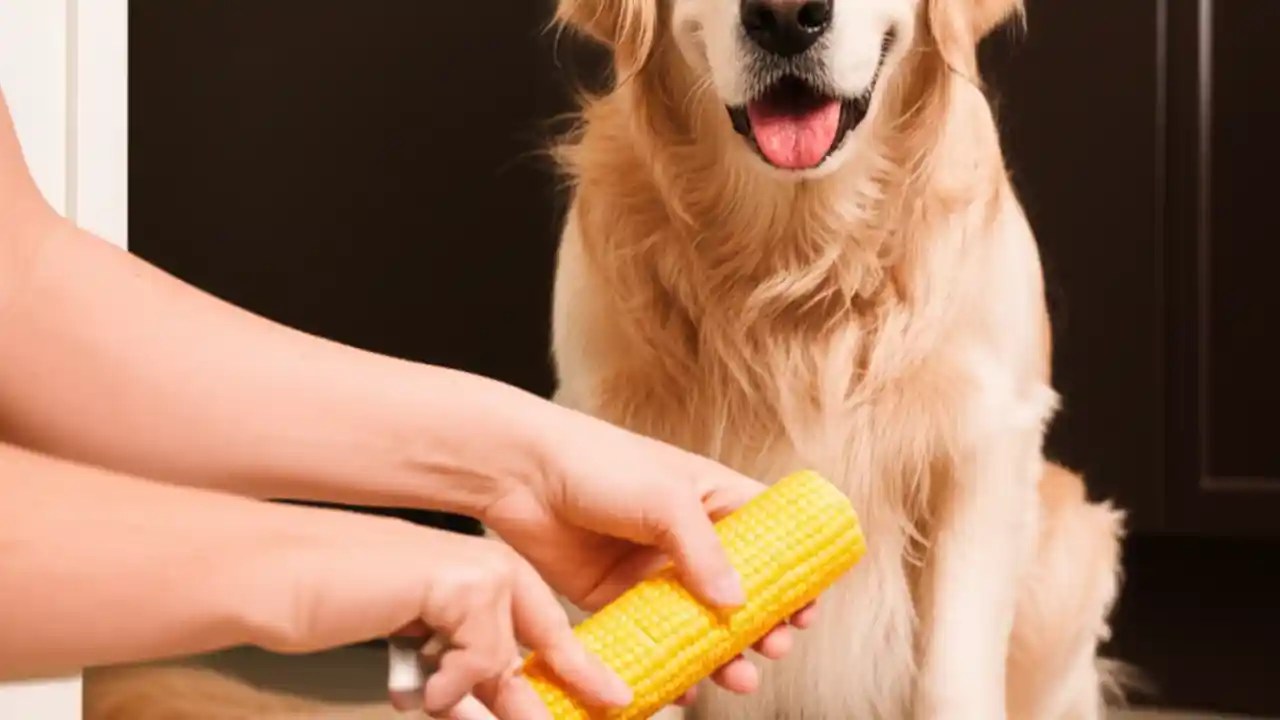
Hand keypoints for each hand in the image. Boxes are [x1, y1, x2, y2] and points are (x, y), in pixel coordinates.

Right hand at [272, 514, 631, 718]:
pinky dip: (446, 681)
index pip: (546, 631)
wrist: (278, 574)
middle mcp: (492, 567)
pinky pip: (477, 657)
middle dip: (536, 701)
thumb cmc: (334, 604)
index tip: (614, 701)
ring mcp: (479, 569)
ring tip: (429, 694)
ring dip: (467, 696)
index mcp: (484, 574)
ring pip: (503, 661)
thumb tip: (499, 706)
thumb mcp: (417, 647)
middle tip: (584, 708)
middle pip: (541, 644)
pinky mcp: (458, 579)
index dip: (578, 671)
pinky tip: (418, 683)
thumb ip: (462, 669)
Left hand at [480, 406, 818, 699]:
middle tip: (774, 649)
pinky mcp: (617, 599)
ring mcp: (654, 571)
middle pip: (742, 590)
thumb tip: (739, 603)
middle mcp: (689, 538)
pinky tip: (684, 688)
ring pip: (701, 623)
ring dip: (724, 654)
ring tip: (739, 678)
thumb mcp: (664, 498)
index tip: (807, 610)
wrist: (520, 475)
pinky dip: (671, 666)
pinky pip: (653, 641)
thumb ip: (703, 551)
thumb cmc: (598, 464)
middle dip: (764, 625)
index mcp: (712, 499)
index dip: (794, 574)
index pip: (770, 537)